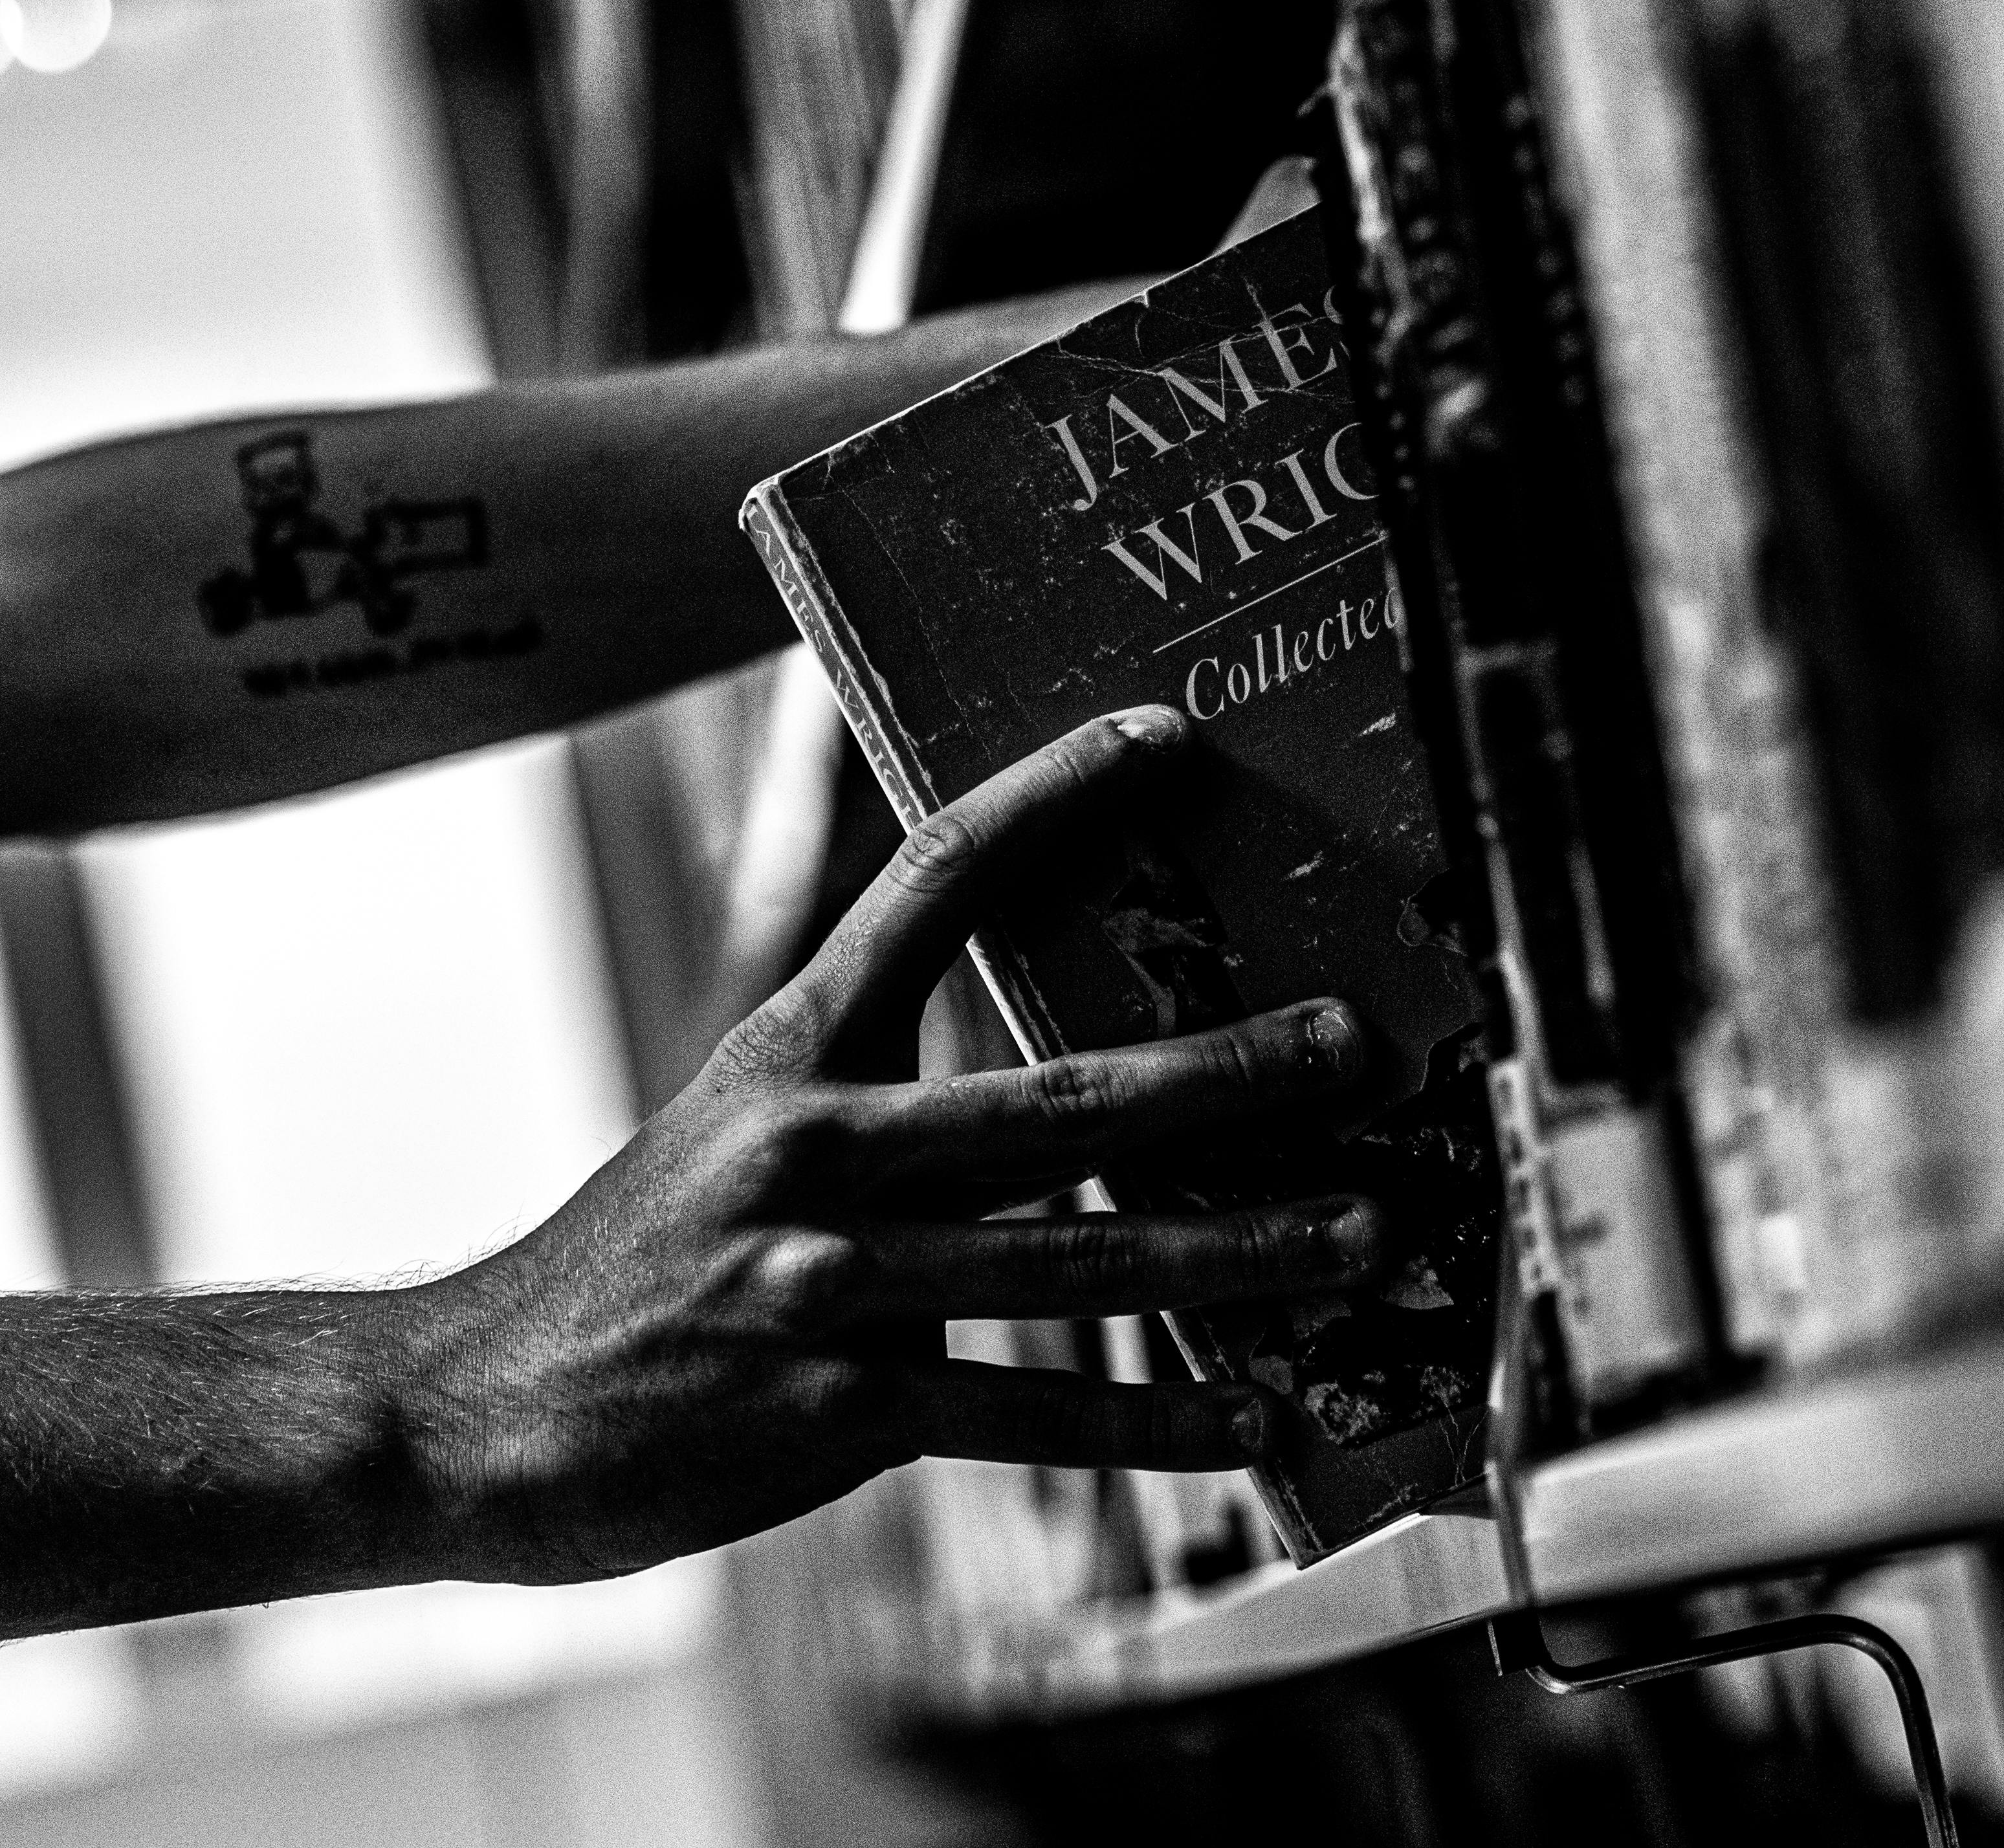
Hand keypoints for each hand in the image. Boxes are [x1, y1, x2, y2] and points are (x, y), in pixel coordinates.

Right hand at [401, 705, 1381, 1581]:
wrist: (480, 1406)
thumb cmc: (638, 1256)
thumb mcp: (732, 1122)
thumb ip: (871, 1083)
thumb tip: (1054, 1084)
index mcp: (792, 1048)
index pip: (933, 883)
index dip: (1054, 797)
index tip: (1167, 737)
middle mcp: (818, 1149)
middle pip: (1062, 1098)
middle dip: (1228, 1069)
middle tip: (1358, 1044)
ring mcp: (832, 1284)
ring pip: (1078, 1263)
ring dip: (1242, 1250)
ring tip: (1366, 1234)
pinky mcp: (839, 1411)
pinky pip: (1032, 1414)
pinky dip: (1153, 1423)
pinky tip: (1253, 1417)